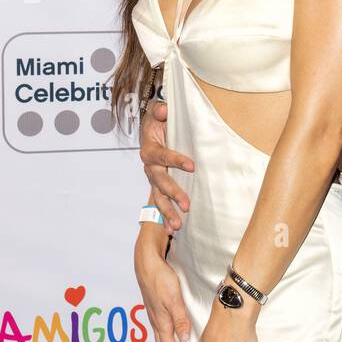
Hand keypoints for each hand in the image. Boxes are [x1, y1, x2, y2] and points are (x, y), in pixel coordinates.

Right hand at [134, 240, 191, 341]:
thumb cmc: (160, 279)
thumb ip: (180, 320)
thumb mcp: (174, 299)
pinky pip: (160, 331)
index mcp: (162, 322)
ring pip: (161, 341)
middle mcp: (157, 322)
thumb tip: (184, 340)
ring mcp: (154, 316)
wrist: (146, 263)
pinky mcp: (155, 309)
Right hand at [140, 94, 194, 231]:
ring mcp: (154, 179)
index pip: (162, 156)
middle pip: (160, 182)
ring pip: (158, 198)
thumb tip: (163, 110)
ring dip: (168, 212)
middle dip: (173, 194)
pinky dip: (165, 217)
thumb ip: (160, 110)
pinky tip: (172, 230)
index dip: (176, 160)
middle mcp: (150, 167)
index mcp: (150, 149)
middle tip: (186, 205)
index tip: (192, 166)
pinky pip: (160, 204)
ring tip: (178, 226)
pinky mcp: (159, 187)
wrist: (152, 130)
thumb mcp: (158, 112)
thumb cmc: (159, 121)